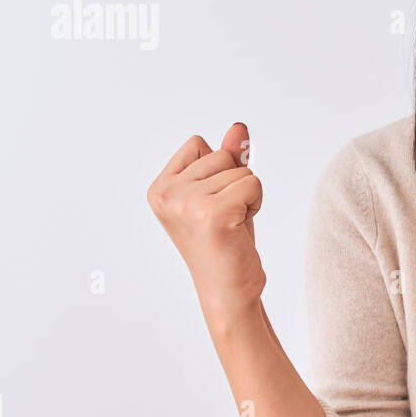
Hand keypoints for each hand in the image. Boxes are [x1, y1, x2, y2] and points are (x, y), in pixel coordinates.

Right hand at [146, 122, 265, 316]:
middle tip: (226, 218)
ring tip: (232, 225)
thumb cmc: (225, 243)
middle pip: (221, 155)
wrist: (229, 290)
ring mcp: (186, 203)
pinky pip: (252, 184)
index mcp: (160, 188)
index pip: (199, 144)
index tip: (212, 203)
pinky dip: (255, 203)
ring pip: (240, 170)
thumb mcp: (222, 193)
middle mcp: (166, 194)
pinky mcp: (212, 214)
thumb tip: (239, 126)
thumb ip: (228, 159)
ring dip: (247, 196)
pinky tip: (240, 228)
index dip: (218, 170)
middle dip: (235, 183)